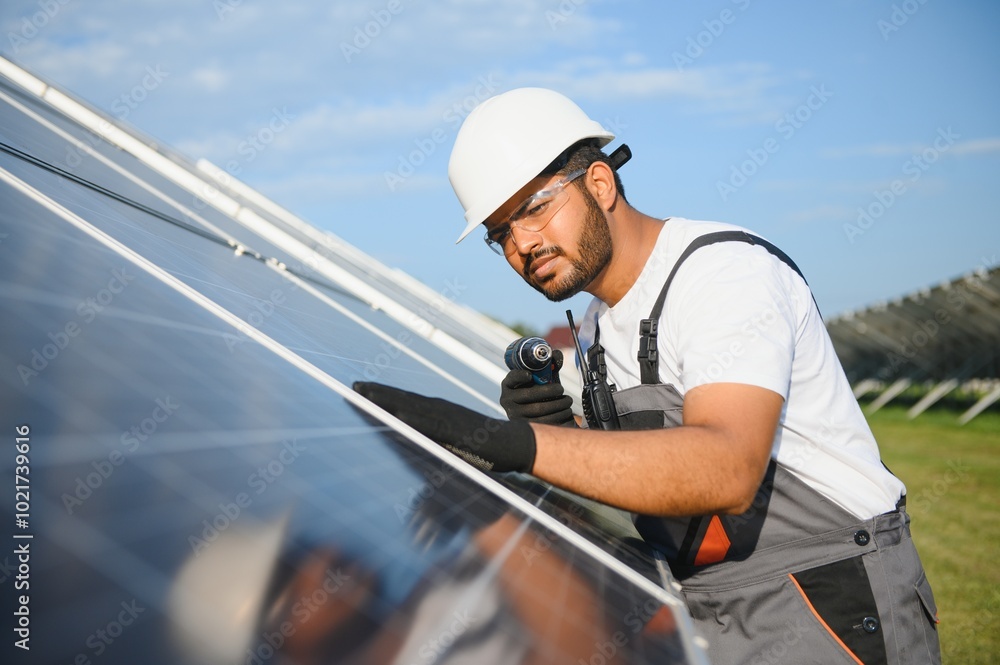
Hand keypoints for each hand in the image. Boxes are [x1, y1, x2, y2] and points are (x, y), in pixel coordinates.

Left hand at [353, 382, 535, 473]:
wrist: (513, 442)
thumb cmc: (484, 446)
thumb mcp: (453, 441)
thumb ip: (435, 440)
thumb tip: (417, 443)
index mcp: (438, 412)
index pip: (404, 402)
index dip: (382, 396)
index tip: (361, 390)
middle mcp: (439, 410)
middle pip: (402, 399)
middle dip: (377, 393)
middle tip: (353, 387)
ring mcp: (447, 418)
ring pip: (411, 407)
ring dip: (387, 400)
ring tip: (365, 394)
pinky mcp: (455, 431)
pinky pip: (429, 424)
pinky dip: (412, 417)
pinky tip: (396, 413)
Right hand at [500, 349, 575, 425]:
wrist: (539, 415)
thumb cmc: (539, 391)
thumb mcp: (542, 378)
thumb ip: (549, 366)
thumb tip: (556, 354)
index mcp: (509, 385)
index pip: (511, 379)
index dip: (519, 376)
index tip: (530, 375)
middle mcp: (507, 400)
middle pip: (529, 394)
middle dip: (548, 391)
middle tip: (561, 388)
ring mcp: (515, 415)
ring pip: (538, 409)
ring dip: (557, 404)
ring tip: (567, 401)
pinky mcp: (526, 426)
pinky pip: (543, 422)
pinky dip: (558, 416)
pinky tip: (566, 412)